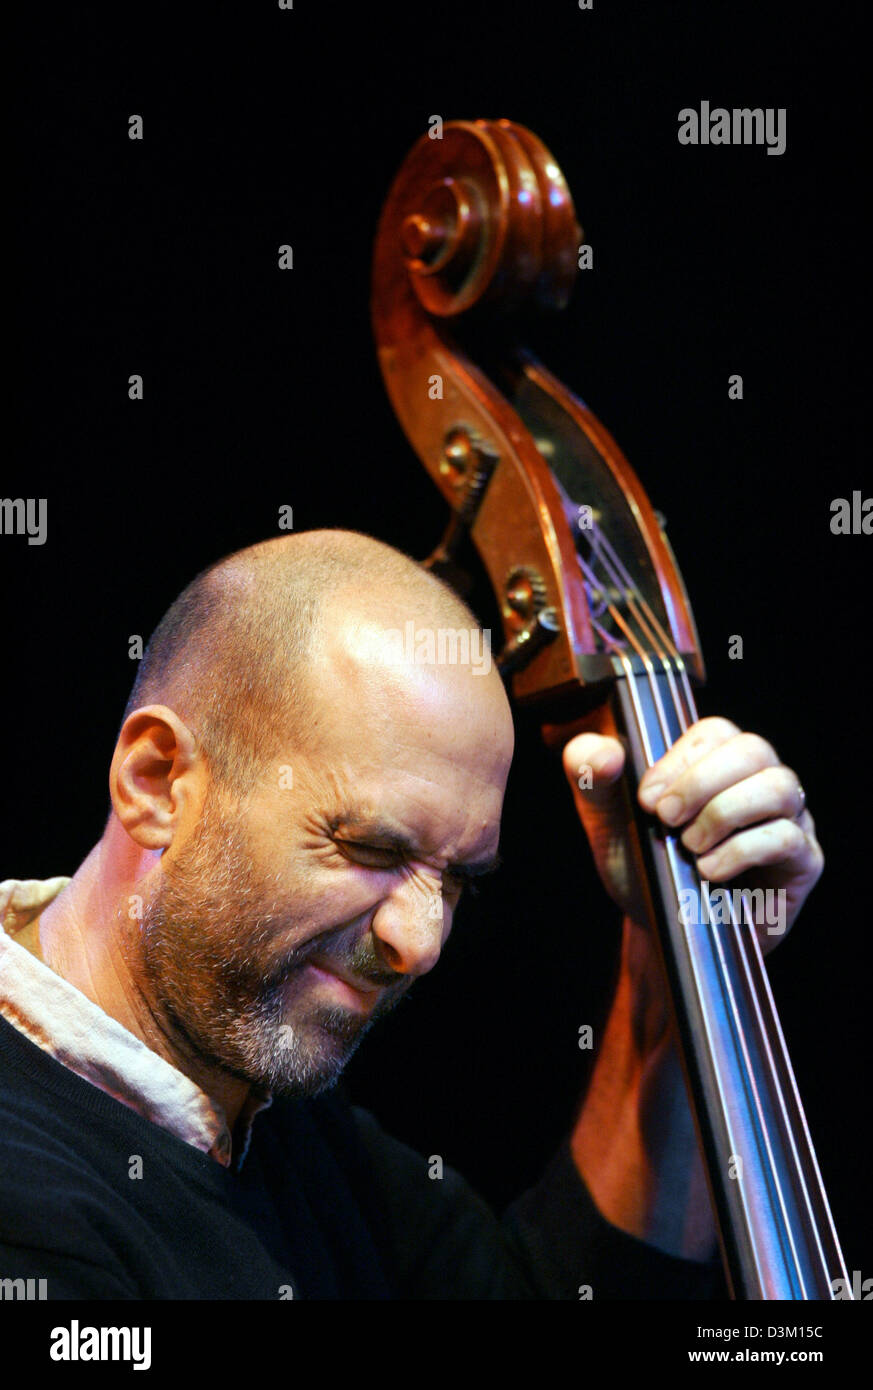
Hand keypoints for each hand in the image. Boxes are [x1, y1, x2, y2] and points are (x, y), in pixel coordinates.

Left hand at [562, 716, 822, 950]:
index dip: (681, 758)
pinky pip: (788, 837)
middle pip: (753, 749)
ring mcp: (788, 819)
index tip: (648, 799)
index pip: (716, 731)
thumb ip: (591, 776)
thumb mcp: (605, 819)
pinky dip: (743, 850)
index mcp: (718, 761)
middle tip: (666, 819)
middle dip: (702, 782)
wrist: (662, 931)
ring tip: (690, 846)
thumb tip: (604, 753)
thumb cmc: (641, 866)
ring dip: (725, 813)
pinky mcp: (803, 861)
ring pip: (779, 786)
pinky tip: (710, 870)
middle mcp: (759, 782)